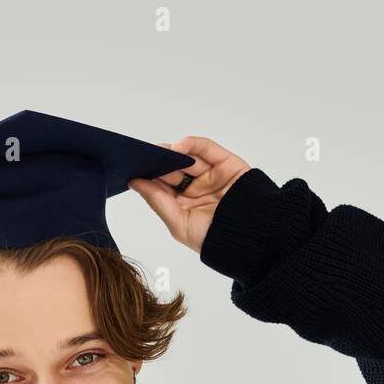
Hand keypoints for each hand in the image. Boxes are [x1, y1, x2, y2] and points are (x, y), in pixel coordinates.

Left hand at [128, 137, 251, 254]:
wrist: (252, 237)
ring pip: (187, 156)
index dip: (147, 176)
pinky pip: (205, 148)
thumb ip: (157, 201)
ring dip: (171, 153)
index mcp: (183, 204)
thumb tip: (135, 182)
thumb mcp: (179, 223)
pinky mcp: (225, 162)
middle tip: (141, 157)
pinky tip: (177, 148)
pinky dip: (190, 144)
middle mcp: (196, 187)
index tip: (131, 168)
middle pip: (171, 168)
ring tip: (157, 153)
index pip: (160, 185)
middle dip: (157, 162)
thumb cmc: (216, 239)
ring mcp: (210, 174)